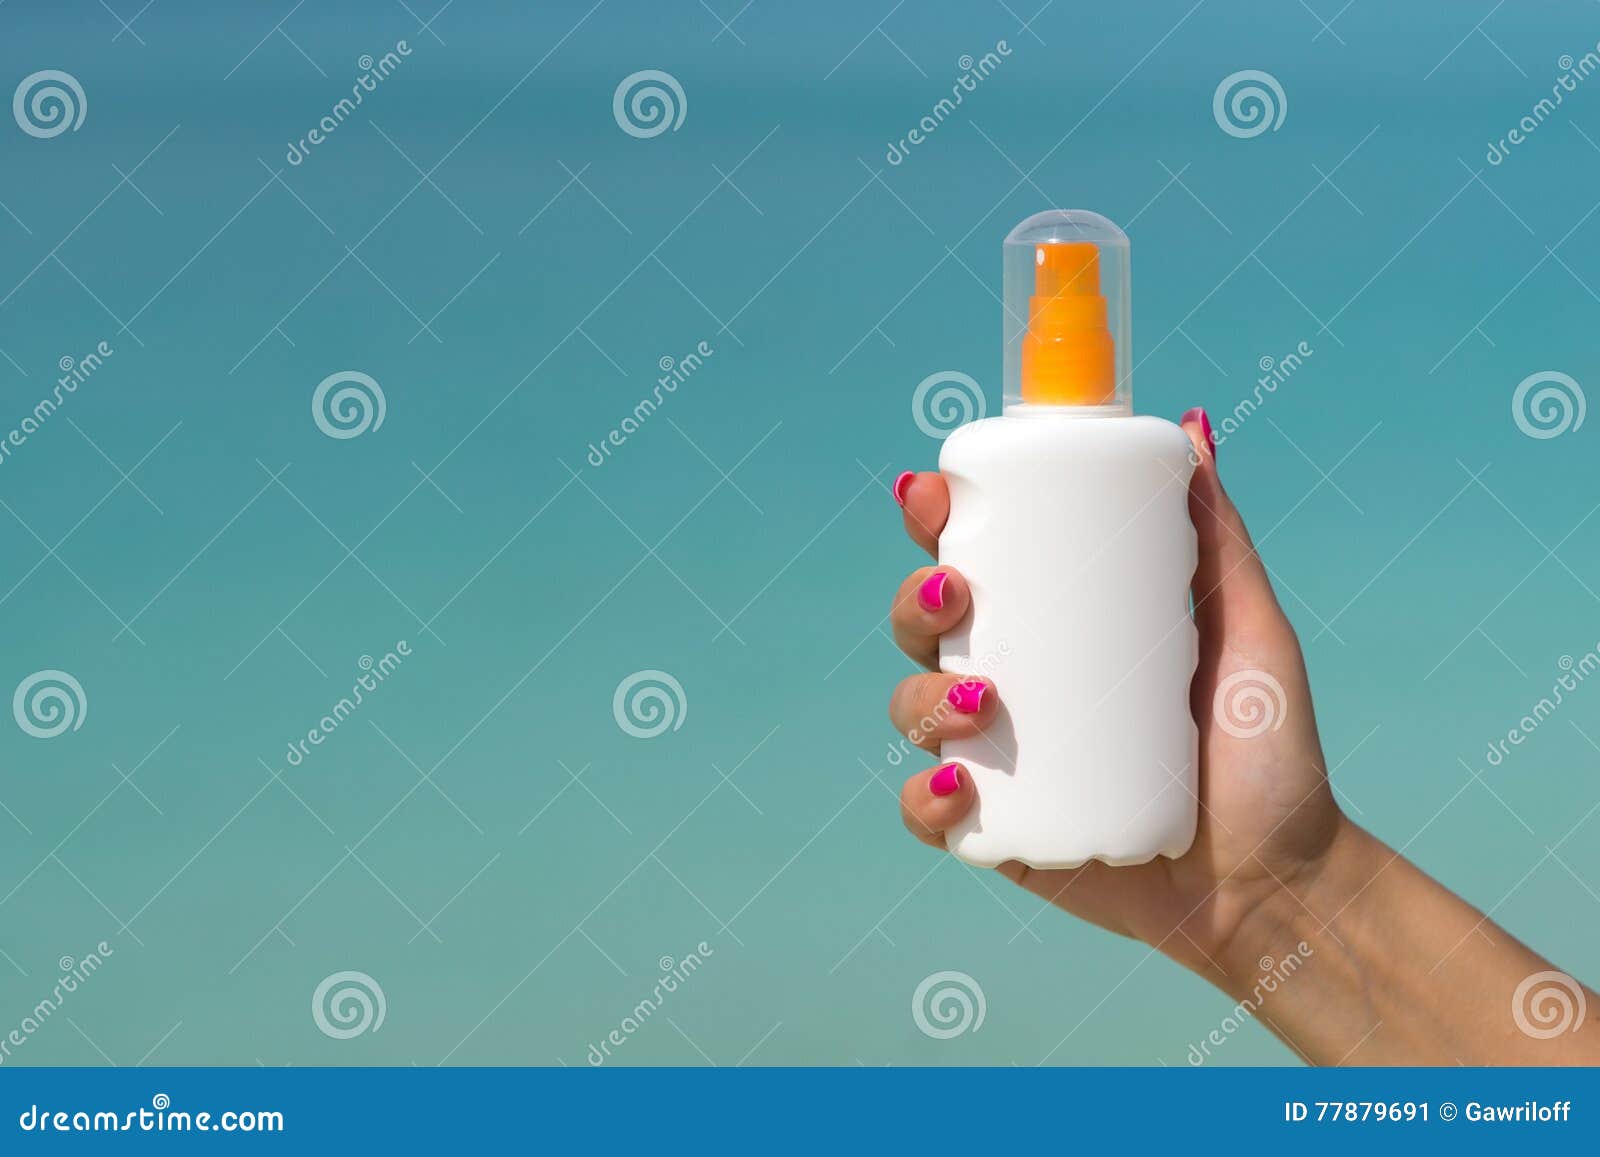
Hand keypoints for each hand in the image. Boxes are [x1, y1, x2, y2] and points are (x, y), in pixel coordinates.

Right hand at [889, 410, 1344, 974]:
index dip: (938, 519)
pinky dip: (924, 798)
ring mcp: (999, 761)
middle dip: (914, 600)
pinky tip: (954, 783)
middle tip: (956, 593)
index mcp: (1058, 626)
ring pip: (912, 712)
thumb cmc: (1268, 751)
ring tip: (980, 698)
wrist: (1279, 882)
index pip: (978, 560)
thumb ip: (1219, 537)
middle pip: (925, 627)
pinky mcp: (997, 833)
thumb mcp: (1251, 630)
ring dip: (918, 697)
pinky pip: (929, 813)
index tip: (938, 495)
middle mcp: (1015, 685)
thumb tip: (1197, 427)